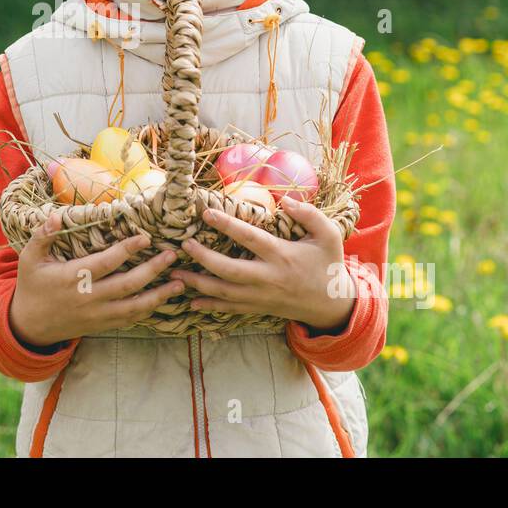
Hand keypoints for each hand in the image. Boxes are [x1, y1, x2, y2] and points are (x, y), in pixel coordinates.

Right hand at [9, 211, 186, 347]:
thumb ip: (42, 236)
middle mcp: (89, 299)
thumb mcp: (29, 259)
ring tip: (180, 283)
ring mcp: (98, 315)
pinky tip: (162, 300)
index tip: (146, 238)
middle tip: (172, 256)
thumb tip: (56, 216)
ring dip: (159, 296)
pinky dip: (148, 311)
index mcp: (73, 278)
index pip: (106, 263)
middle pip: (127, 285)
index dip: (127, 250)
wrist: (29, 325)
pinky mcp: (102, 325)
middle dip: (153, 271)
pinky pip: (129, 320)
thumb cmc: (32, 286)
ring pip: (134, 307)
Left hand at [170, 194, 355, 330]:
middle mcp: (268, 278)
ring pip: (224, 293)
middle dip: (203, 258)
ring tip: (175, 271)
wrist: (332, 304)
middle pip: (229, 270)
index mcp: (282, 256)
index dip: (227, 225)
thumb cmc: (328, 264)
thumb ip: (309, 215)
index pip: (250, 238)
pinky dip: (208, 306)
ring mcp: (261, 296)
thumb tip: (286, 199)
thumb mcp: (329, 236)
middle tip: (183, 245)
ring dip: (197, 283)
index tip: (206, 213)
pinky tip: (190, 301)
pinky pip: (229, 308)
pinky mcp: (257, 308)